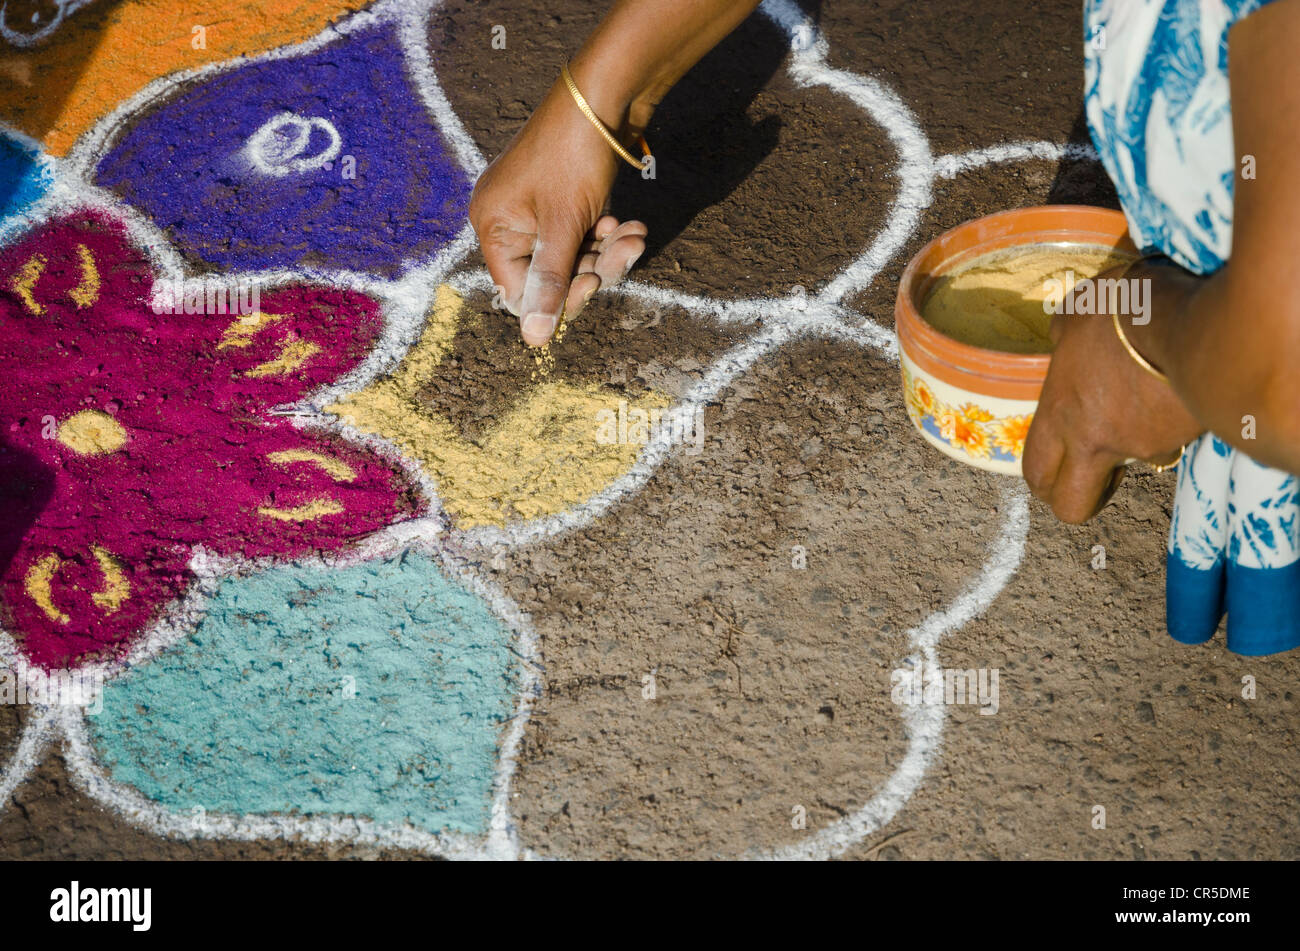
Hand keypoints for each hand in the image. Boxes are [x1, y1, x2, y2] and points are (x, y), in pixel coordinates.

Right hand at [469, 75, 647, 346]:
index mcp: (494, 226)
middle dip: (595, 267)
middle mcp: (509, 220)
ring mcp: (536, 210)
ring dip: (608, 252)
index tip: (595, 283)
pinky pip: (582, 237)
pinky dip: (607, 235)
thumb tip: (535, 340)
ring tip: (635, 234)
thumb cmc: (574, 155)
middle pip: (551, 276)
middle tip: (629, 249)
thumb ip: (550, 282)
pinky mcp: (563, 201)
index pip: (518, 291)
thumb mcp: (563, 224)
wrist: (605, 95)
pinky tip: (631, 224)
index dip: (558, 296)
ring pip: (574, 258)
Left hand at [1022, 273, 1202, 522]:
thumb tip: (1062, 339)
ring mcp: (1142, 447)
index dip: (1041, 482)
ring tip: (1150, 399)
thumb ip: (1064, 335)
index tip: (1054, 474)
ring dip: (1137, 445)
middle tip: (1096, 474)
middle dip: (1080, 498)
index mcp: (1060, 413)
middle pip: (1073, 506)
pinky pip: (1172, 443)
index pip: (1036, 472)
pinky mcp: (1183, 443)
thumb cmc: (1125, 309)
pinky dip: (1172, 425)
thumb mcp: (1077, 311)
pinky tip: (1179, 389)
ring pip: (1134, 467)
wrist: (1194, 323)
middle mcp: (1095, 441)